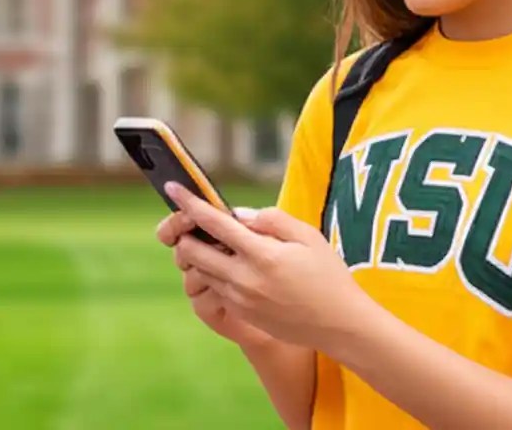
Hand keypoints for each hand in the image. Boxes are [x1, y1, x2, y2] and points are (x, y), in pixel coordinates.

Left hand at [163, 182, 374, 350]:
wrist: (339, 325)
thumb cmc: (328, 275)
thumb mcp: (308, 237)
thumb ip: (271, 220)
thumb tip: (239, 215)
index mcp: (262, 255)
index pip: (214, 223)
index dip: (189, 203)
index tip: (172, 187)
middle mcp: (244, 279)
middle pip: (194, 251)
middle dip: (186, 232)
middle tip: (194, 220)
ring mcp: (240, 299)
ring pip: (201, 271)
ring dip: (200, 254)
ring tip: (221, 243)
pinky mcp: (241, 314)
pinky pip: (216, 288)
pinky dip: (217, 273)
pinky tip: (237, 266)